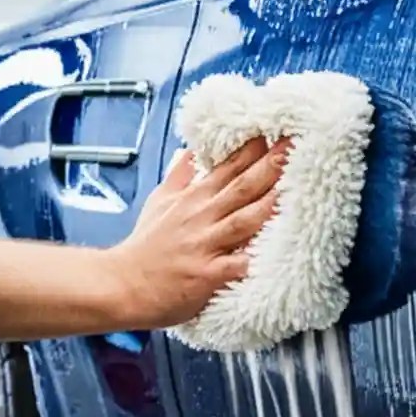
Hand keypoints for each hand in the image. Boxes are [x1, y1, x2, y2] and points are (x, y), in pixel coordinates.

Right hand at [111, 137, 289, 328]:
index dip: (253, 149)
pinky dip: (253, 259)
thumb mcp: (159, 202)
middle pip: (241, 187)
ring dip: (268, 204)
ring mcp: (204, 245)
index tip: (276, 132)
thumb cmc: (145, 247)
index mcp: (193, 199)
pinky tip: (275, 254)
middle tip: (292, 147)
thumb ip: (179, 176)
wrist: (122, 284)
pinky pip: (236, 266)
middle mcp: (201, 217)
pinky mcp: (206, 275)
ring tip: (292, 189)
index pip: (228, 167)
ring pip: (243, 220)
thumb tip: (191, 151)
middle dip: (269, 166)